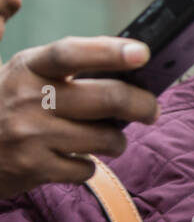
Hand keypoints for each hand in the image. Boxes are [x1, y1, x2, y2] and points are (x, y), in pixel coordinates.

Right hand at [0, 37, 159, 200]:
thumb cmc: (12, 102)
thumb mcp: (25, 72)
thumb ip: (67, 62)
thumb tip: (130, 58)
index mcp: (29, 67)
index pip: (71, 53)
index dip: (110, 51)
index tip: (143, 53)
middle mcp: (28, 98)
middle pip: (107, 98)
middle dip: (142, 105)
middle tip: (151, 110)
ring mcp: (29, 134)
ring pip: (106, 138)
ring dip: (117, 141)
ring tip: (109, 138)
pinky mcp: (32, 167)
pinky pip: (87, 169)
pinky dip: (89, 166)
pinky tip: (75, 158)